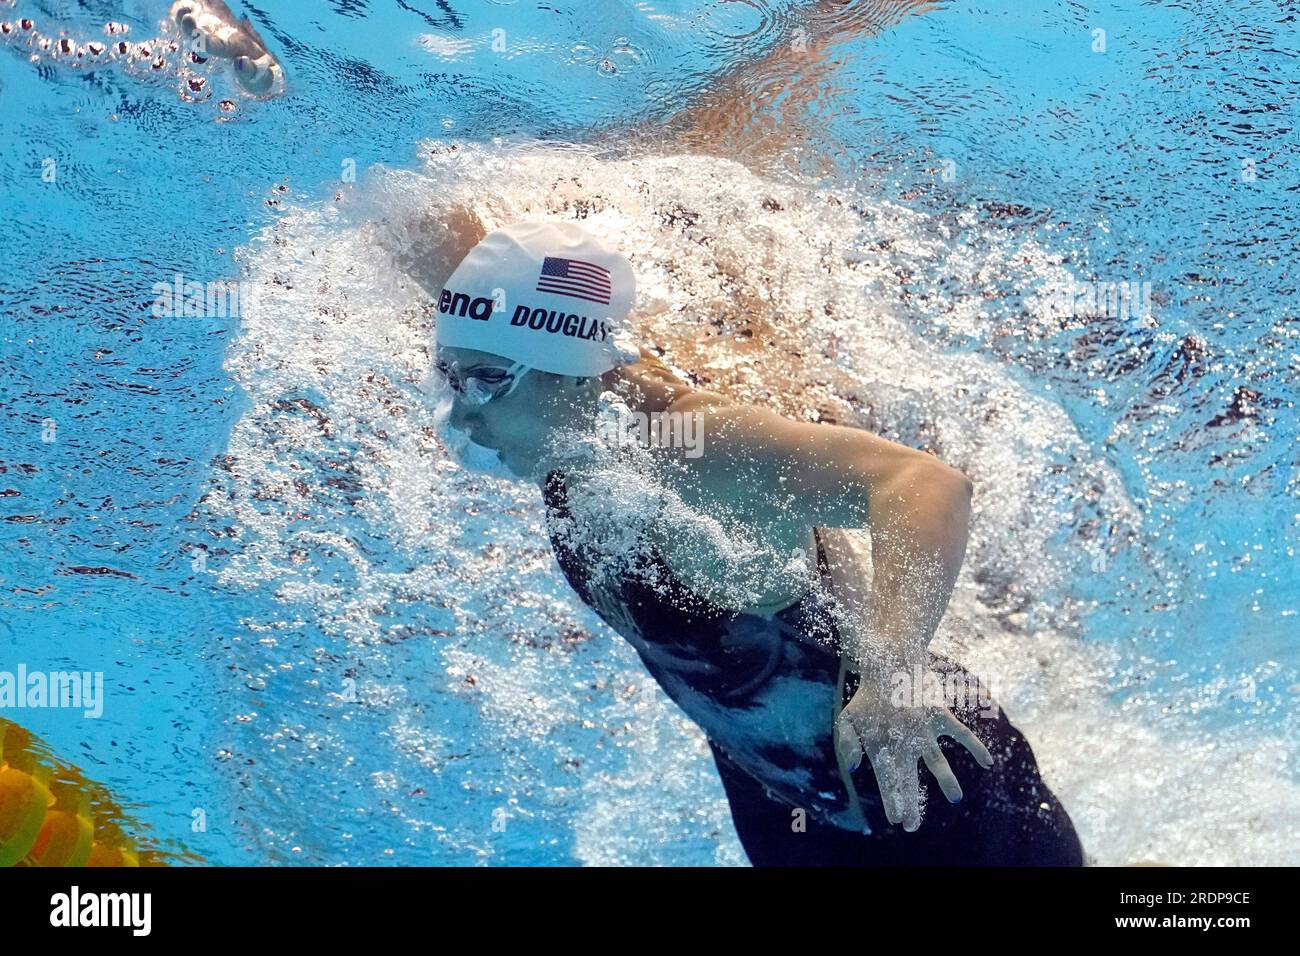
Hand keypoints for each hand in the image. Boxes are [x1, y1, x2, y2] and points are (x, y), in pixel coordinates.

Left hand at [833, 676, 993, 831]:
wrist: (887, 664)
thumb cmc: (868, 696)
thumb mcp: (849, 719)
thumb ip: (848, 743)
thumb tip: (853, 769)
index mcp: (883, 744)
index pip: (887, 779)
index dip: (892, 799)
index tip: (896, 819)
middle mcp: (905, 740)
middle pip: (909, 778)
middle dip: (911, 803)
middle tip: (912, 827)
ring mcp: (923, 729)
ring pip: (937, 760)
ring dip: (946, 780)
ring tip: (956, 798)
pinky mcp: (939, 715)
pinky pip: (961, 734)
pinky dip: (976, 747)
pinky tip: (988, 763)